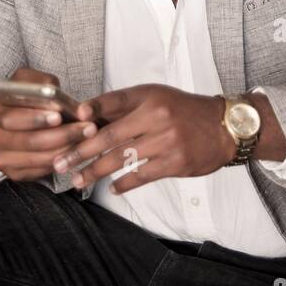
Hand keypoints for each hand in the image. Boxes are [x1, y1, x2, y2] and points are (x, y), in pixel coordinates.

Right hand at [0, 67, 97, 181]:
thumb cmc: (11, 102)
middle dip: (62, 134)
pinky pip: (40, 170)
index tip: (61, 114)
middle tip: (87, 128)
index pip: (12, 117)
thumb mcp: (20, 83)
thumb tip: (57, 94)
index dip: (37, 117)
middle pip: (29, 140)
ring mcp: (1, 159)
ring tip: (87, 138)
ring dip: (66, 149)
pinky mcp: (13, 173)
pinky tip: (75, 151)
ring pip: (38, 158)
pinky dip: (60, 160)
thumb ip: (39, 82)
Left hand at [51, 84, 235, 193]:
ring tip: (78, 180)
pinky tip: (111, 188)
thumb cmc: (184, 110)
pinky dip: (124, 183)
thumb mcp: (157, 97)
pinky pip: (142, 175)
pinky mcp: (175, 163)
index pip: (113, 102)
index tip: (70, 121)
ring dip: (96, 172)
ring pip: (122, 159)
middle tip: (60, 162)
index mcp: (149, 98)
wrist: (225, 127)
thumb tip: (89, 117)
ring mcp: (166, 142)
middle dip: (81, 151)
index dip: (91, 110)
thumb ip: (126, 105)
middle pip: (110, 136)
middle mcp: (156, 117)